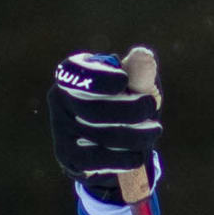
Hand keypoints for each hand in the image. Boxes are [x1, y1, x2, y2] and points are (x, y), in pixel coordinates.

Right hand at [49, 50, 159, 199]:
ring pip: (102, 137)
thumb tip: (144, 55)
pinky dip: (124, 159)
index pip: (76, 74)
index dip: (99, 79)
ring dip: (137, 136)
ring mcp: (61, 129)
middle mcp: (59, 99)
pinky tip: (138, 156)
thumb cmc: (124, 103)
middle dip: (131, 110)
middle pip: (94, 110)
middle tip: (151, 107)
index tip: (124, 81)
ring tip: (154, 131)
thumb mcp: (134, 86)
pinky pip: (98, 160)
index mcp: (72, 74)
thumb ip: (139, 73)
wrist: (108, 143)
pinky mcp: (67, 156)